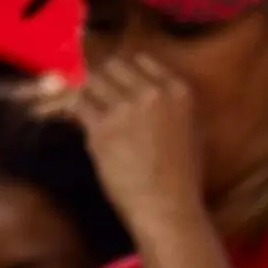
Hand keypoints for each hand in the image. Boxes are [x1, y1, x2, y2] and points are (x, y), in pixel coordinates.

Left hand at [71, 51, 217, 239]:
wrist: (167, 207)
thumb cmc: (182, 176)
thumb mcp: (190, 130)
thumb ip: (170, 106)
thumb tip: (145, 92)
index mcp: (177, 91)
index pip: (141, 60)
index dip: (124, 71)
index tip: (116, 80)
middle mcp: (151, 94)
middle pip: (112, 67)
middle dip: (102, 79)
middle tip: (98, 94)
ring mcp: (124, 109)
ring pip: (91, 83)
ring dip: (87, 94)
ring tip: (88, 108)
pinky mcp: (100, 129)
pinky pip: (79, 107)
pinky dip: (77, 112)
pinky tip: (81, 122)